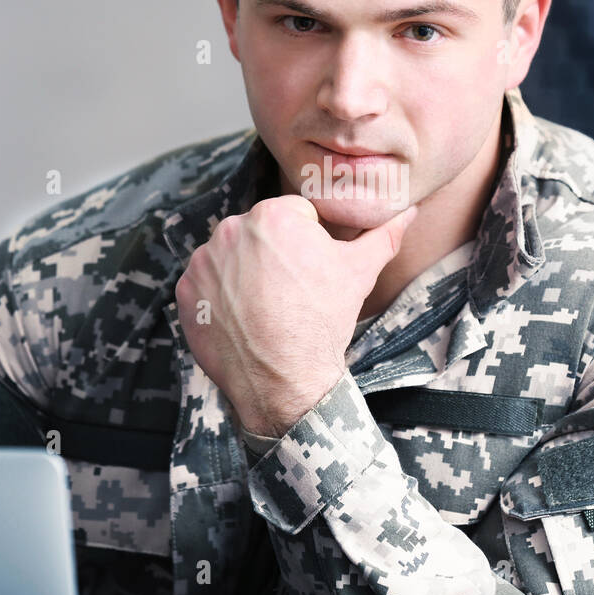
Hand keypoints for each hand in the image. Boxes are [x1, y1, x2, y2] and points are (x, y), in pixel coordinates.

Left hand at [175, 195, 418, 436]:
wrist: (284, 382)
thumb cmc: (323, 323)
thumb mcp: (359, 274)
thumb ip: (383, 235)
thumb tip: (407, 212)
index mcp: (274, 215)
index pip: (294, 214)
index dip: (308, 242)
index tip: (311, 271)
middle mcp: (231, 230)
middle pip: (260, 232)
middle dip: (275, 255)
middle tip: (291, 292)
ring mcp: (204, 261)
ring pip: (232, 255)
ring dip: (246, 273)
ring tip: (267, 307)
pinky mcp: (186, 291)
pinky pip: (206, 282)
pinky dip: (221, 296)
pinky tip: (243, 317)